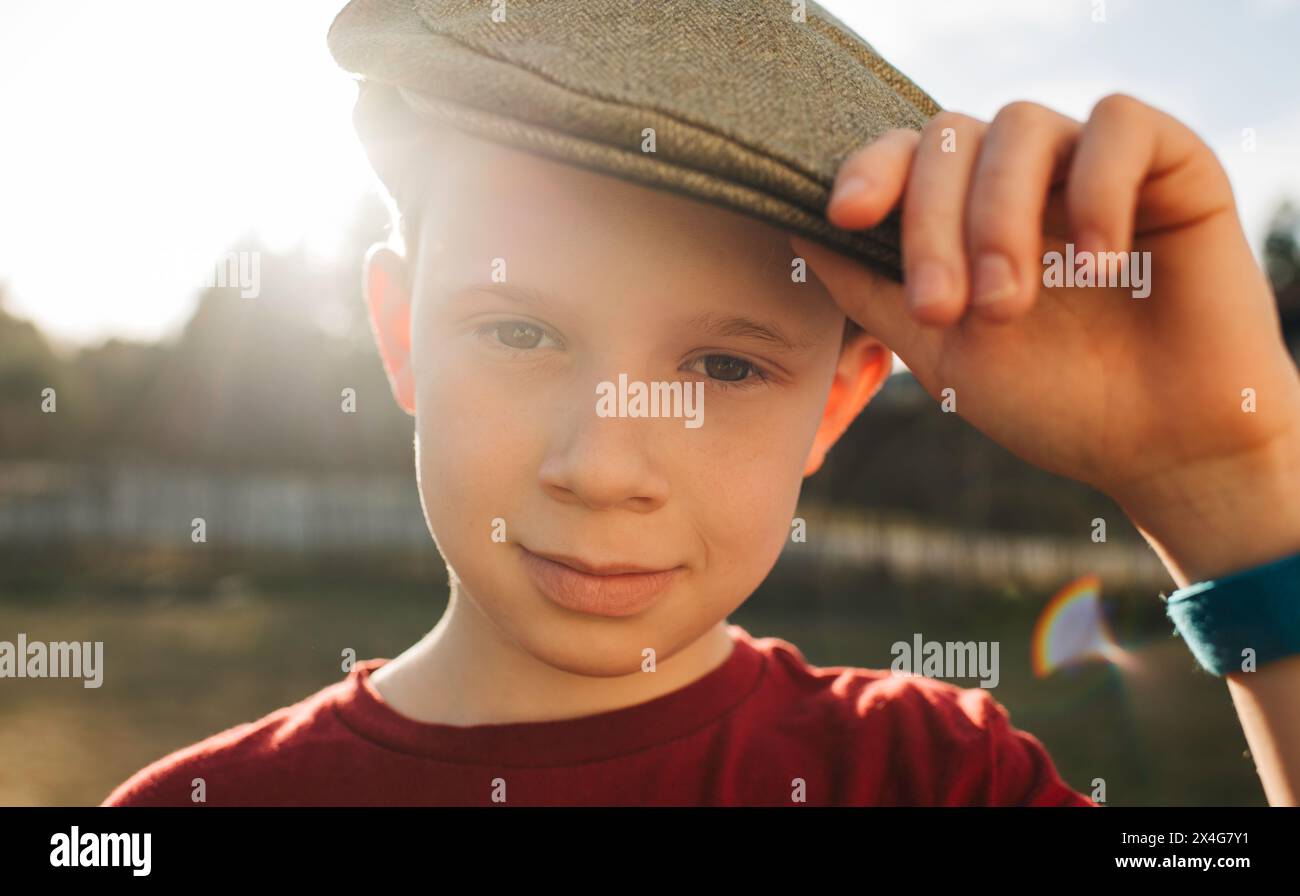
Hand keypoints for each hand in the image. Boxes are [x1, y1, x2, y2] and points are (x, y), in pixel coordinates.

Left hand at [792, 95, 1299, 582]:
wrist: (1160, 448)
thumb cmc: (1050, 400)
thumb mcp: (939, 353)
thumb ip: (870, 291)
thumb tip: (795, 229)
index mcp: (963, 214)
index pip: (903, 155)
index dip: (867, 170)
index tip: (845, 215)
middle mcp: (1020, 180)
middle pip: (950, 137)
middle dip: (931, 223)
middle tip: (944, 308)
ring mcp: (1090, 166)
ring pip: (1022, 126)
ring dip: (999, 216)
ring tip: (1008, 305)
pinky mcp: (1170, 163)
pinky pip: (1119, 124)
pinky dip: (1096, 187)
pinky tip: (1097, 262)